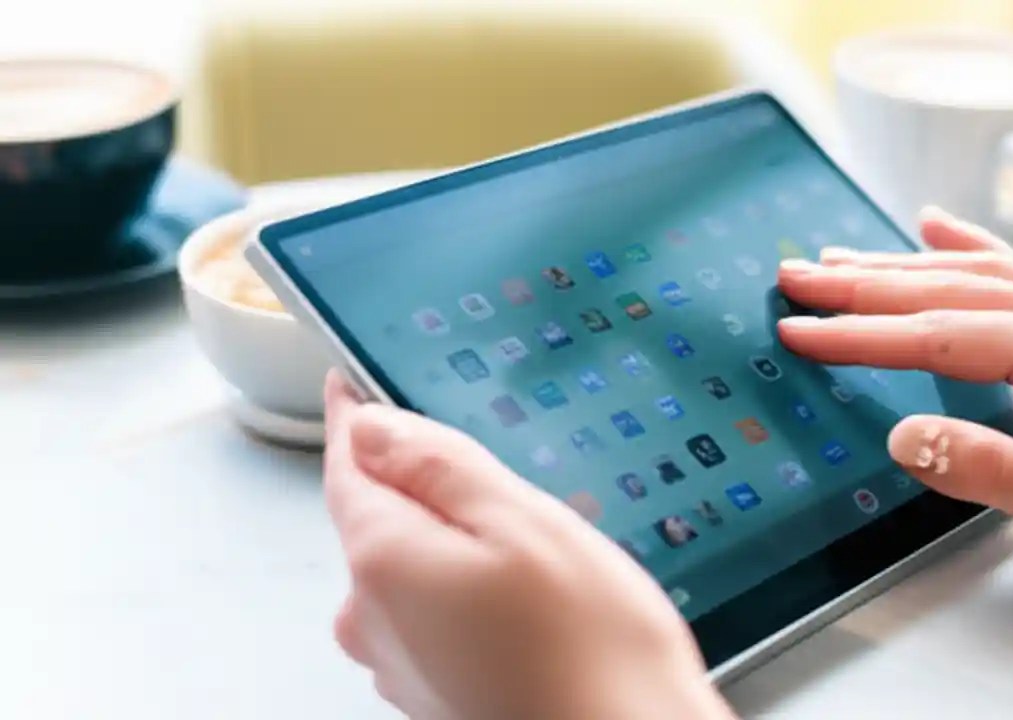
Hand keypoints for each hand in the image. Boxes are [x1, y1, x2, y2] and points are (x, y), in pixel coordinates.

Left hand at [321, 374, 733, 719]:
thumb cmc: (590, 648)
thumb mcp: (524, 521)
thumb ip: (438, 466)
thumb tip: (370, 427)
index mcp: (385, 562)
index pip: (346, 465)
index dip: (352, 417)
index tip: (349, 382)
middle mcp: (374, 620)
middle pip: (379, 516)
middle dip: (422, 484)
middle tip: (502, 475)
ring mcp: (403, 664)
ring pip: (410, 566)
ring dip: (451, 540)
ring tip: (533, 548)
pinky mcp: (437, 692)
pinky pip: (433, 612)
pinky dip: (465, 587)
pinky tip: (528, 598)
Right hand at [777, 207, 1012, 596]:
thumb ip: (988, 469)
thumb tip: (905, 437)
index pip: (939, 336)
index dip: (861, 335)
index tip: (801, 331)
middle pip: (949, 290)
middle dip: (864, 284)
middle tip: (795, 276)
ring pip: (977, 276)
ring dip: (901, 265)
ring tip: (839, 259)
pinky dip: (968, 249)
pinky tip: (937, 227)